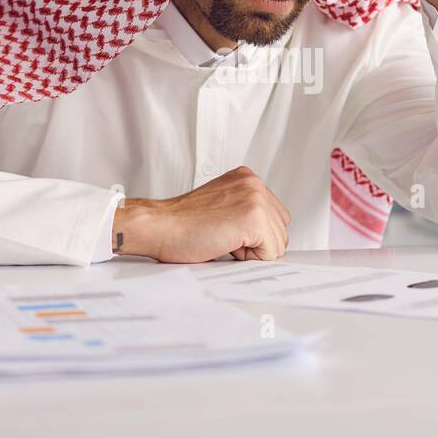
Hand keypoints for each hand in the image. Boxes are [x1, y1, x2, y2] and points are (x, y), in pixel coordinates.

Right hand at [110, 166, 290, 262]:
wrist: (157, 226)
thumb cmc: (179, 224)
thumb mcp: (220, 206)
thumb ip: (243, 210)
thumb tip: (268, 237)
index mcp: (246, 178)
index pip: (275, 216)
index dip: (253, 234)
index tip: (225, 230)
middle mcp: (253, 183)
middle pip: (281, 229)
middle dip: (257, 243)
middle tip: (222, 236)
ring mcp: (255, 198)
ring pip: (278, 243)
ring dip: (252, 251)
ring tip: (222, 239)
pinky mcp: (254, 218)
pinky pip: (271, 253)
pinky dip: (250, 259)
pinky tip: (225, 245)